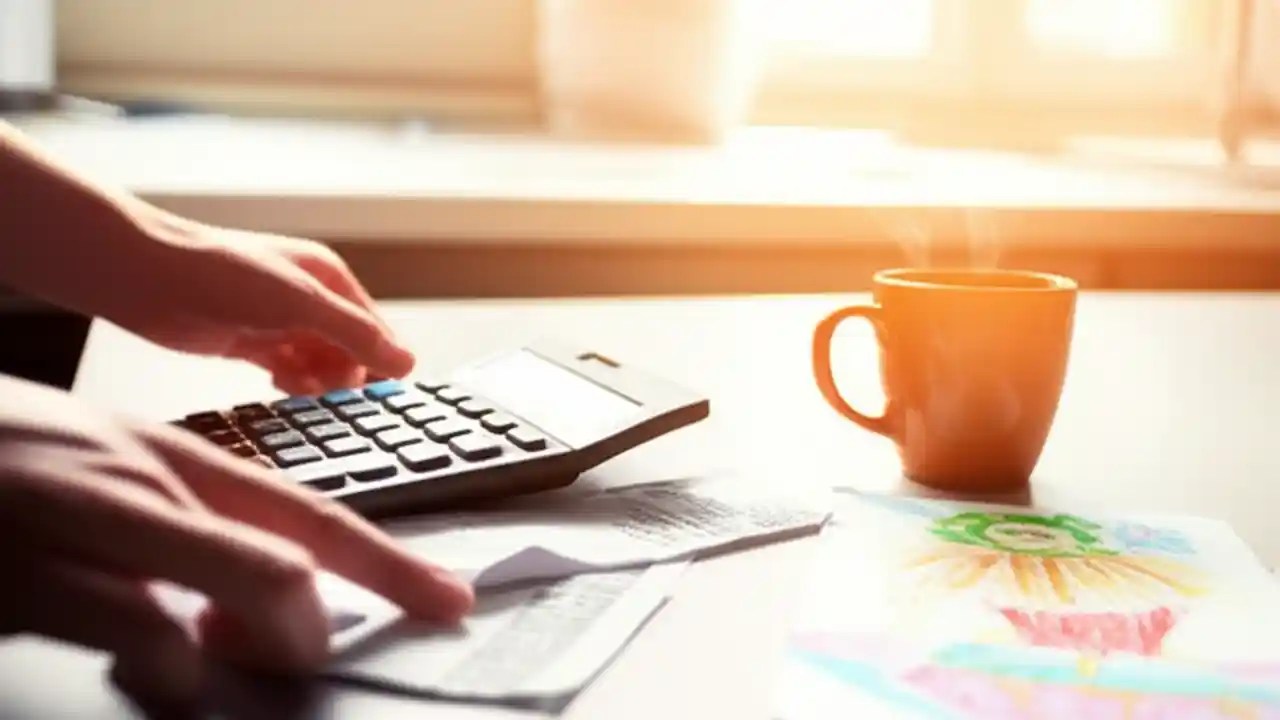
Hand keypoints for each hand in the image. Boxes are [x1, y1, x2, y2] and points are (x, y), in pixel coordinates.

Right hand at [0, 374, 473, 707]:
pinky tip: (145, 670)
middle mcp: (143, 485)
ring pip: (226, 603)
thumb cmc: (4, 465)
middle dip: (308, 634)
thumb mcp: (107, 474)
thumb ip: (183, 526)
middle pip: (286, 567)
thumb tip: (259, 598)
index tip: (451, 599)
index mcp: (173, 458)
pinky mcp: (24, 583)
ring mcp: (82, 533)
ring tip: (208, 664)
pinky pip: (136, 647)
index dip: (394, 563)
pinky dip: (163, 679)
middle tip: (292, 657)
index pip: (313, 514)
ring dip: (242, 657)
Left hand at [90, 209, 414, 394]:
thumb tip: (405, 362)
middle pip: (348, 350)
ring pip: (318, 364)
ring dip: (316, 383)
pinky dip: (290, 384)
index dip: (380, 361)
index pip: (374, 327)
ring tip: (301, 390)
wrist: (146, 277)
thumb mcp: (302, 304)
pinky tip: (280, 387)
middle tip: (332, 396)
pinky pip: (287, 371)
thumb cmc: (221, 275)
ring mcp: (278, 321)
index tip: (383, 397)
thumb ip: (355, 333)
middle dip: (344, 376)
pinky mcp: (250, 343)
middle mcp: (308, 298)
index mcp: (328, 277)